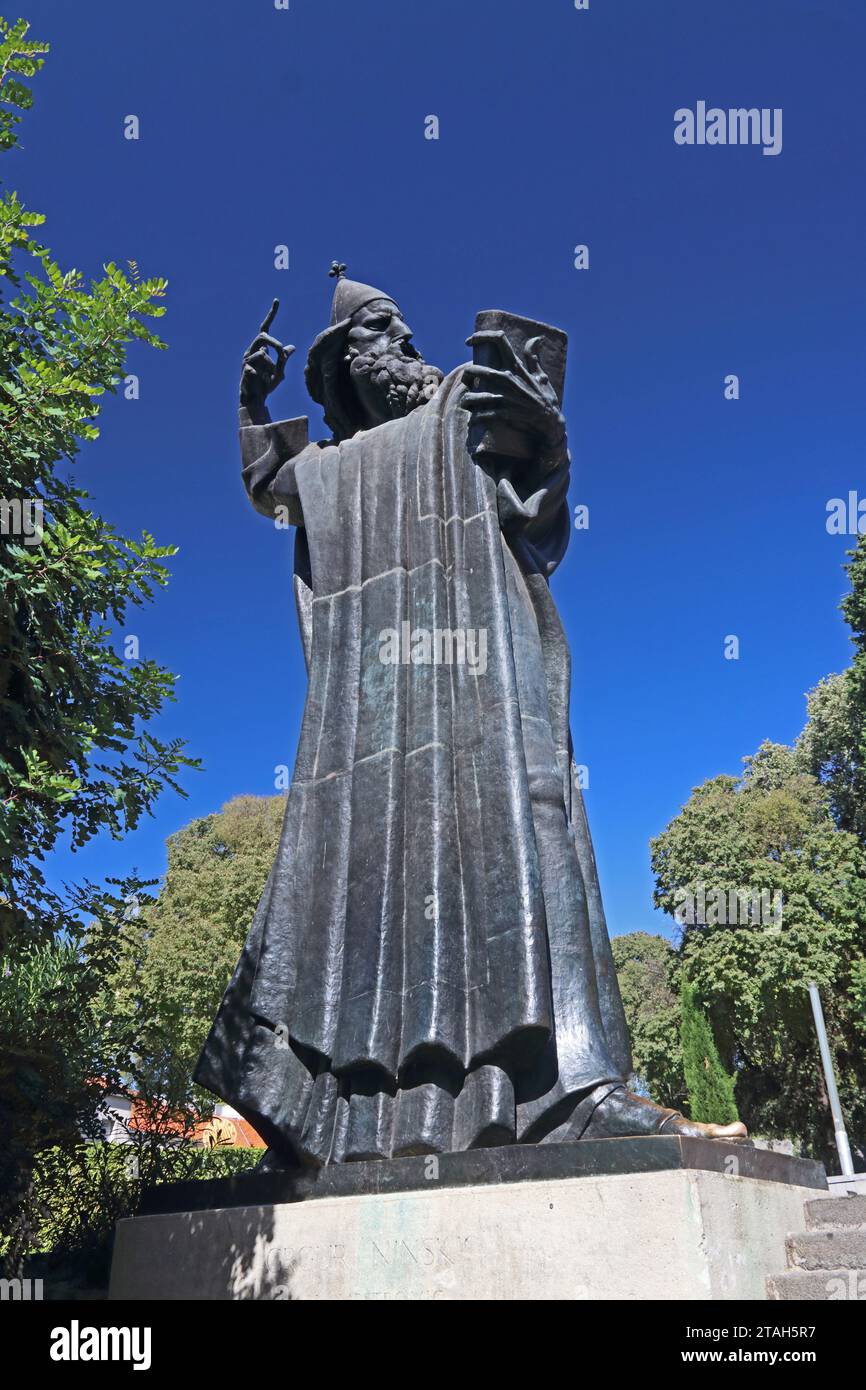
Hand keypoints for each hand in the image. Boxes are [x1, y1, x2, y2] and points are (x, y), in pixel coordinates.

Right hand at [240, 300, 294, 422]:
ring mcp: (246, 359)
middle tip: (283, 354)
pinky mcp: (244, 369)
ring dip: (272, 366)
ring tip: (272, 377)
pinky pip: (254, 367)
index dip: (271, 315)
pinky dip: (262, 374)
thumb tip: (292, 347)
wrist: (256, 399)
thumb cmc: (266, 385)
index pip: (265, 328)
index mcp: (260, 348)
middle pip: (262, 336)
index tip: (277, 300)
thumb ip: (284, 359)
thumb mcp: (279, 371)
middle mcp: (251, 350)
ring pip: (262, 354)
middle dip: (275, 343)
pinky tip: (259, 379)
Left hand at [463, 329, 565, 457]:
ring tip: (466, 403)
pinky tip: (474, 419)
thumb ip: (533, 358)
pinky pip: (484, 415)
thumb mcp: (541, 375)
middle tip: (466, 381)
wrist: (552, 423)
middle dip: (467, 375)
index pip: (499, 340)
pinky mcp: (506, 414)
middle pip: (478, 370)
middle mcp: (509, 379)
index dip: (481, 336)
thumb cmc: (545, 398)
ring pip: (477, 396)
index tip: (469, 341)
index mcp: (516, 367)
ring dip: (468, 400)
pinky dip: (476, 418)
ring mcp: (507, 397)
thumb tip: (536, 338)